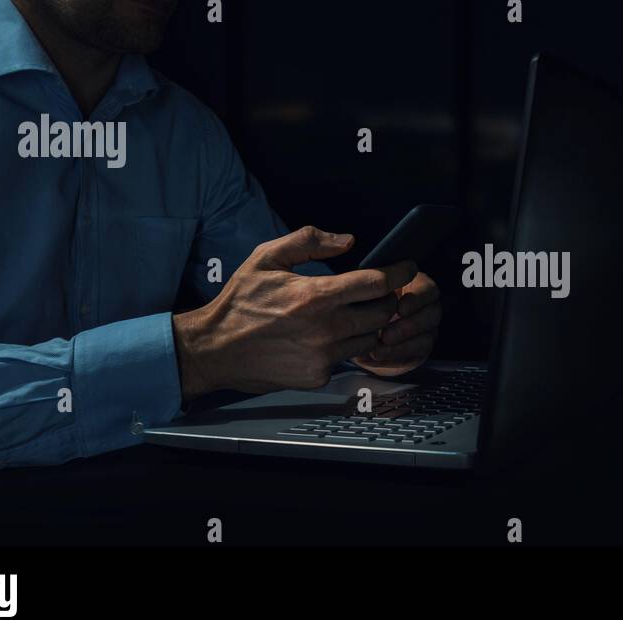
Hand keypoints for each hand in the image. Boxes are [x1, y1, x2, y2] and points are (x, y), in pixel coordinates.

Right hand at [171, 226, 415, 400]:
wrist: (215, 349)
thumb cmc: (240, 302)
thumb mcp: (267, 257)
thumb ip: (309, 241)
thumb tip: (348, 241)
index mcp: (316, 296)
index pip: (376, 283)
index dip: (399, 272)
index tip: (408, 266)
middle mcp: (326, 329)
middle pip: (384, 313)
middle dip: (387, 299)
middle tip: (377, 291)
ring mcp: (324, 356)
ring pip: (370, 338)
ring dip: (370, 324)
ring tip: (351, 313)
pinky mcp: (318, 376)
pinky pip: (347, 358)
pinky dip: (345, 346)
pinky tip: (326, 336)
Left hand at [353, 271, 440, 376]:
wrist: (352, 329)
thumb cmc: (360, 303)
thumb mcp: (363, 292)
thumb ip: (371, 292)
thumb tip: (372, 295)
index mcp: (416, 286)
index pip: (429, 289)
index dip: (418, 299)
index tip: (400, 309)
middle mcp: (426, 307)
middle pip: (433, 314)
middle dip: (410, 326)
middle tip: (386, 335)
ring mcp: (426, 331)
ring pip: (427, 338)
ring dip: (401, 346)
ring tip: (377, 350)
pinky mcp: (419, 351)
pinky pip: (415, 356)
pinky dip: (395, 357)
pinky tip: (376, 356)